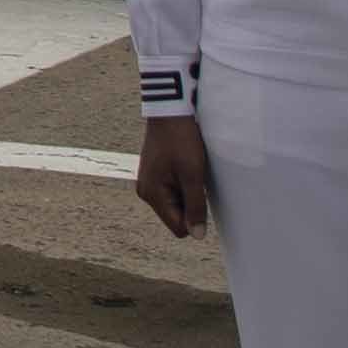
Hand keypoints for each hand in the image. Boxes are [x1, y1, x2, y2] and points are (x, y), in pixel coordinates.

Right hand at [135, 115, 215, 242]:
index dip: (195, 218)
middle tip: (195, 180)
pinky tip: (185, 167)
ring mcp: (148, 183)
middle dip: (190, 204)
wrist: (170, 112)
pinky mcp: (154, 174)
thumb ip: (195, 206)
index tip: (201, 195)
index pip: (178, 227)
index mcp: (152, 194)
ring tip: (190, 171)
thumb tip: (197, 235)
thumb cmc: (182, 141)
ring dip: (187, 193)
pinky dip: (182, 184)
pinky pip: (172, 192)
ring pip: (175, 204)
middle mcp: (146, 192)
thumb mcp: (192, 175)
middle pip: (176, 216)